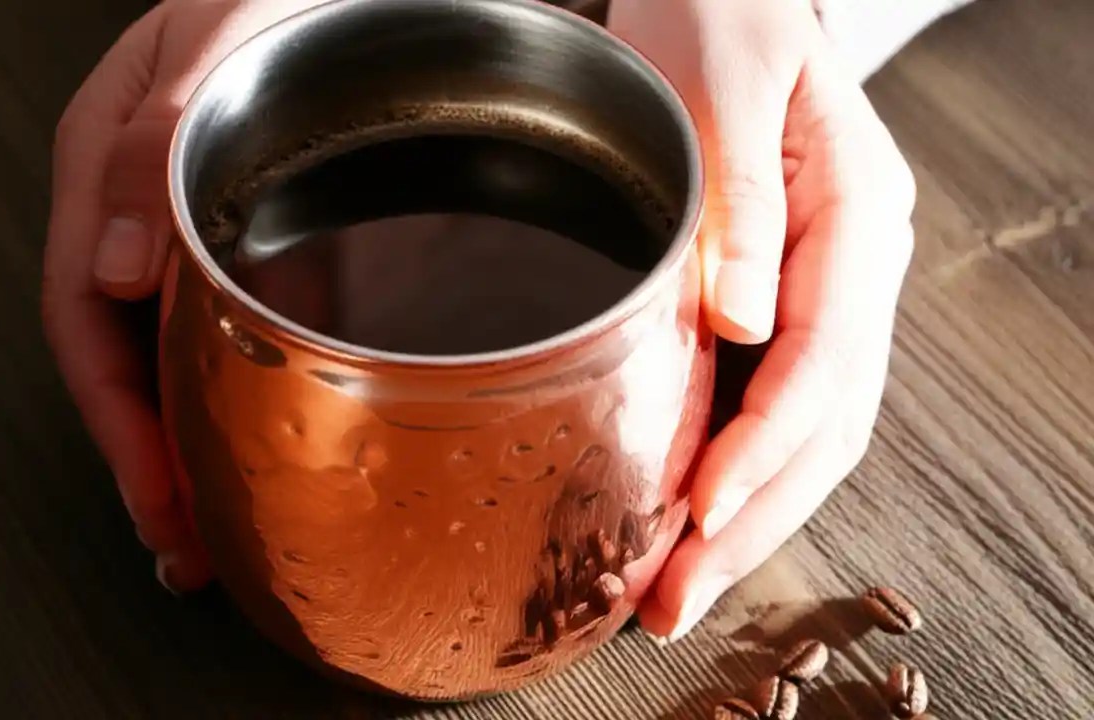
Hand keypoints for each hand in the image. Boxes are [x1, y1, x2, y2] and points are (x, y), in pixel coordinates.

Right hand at [43, 0, 330, 593]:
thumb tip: (110, 271)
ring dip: (189, 450)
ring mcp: (199, 237)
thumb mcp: (214, 46)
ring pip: (175, 360)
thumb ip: (153, 148)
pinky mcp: (262, 250)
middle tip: (184, 544)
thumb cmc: (289, 2)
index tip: (153, 486)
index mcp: (104, 165)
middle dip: (147, 460)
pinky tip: (256, 457)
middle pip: (123, 357)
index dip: (114, 415)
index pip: (82, 315)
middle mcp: (142, 213)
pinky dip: (238, 407)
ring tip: (213, 532)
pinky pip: (235, 339)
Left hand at [607, 0, 915, 639]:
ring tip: (674, 588)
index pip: (822, 360)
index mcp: (856, 215)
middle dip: (751, 519)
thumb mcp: (720, 90)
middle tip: (676, 599)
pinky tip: (687, 517)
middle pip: (822, 423)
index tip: (701, 515)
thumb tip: (742, 328)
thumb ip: (734, 208)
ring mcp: (822, 292)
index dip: (764, 449)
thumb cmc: (717, 20)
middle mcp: (853, 267)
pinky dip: (733, 470)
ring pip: (804, 431)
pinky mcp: (779, 304)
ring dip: (743, 516)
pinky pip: (772, 406)